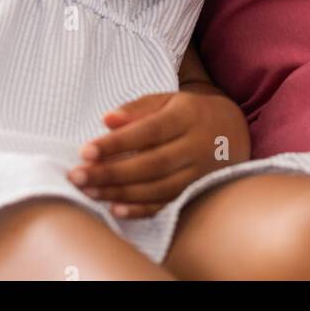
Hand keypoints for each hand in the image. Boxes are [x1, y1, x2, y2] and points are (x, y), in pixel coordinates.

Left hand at [67, 87, 250, 218]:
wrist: (232, 132)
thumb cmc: (189, 113)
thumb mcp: (167, 100)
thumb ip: (137, 109)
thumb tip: (106, 120)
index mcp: (187, 117)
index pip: (148, 131)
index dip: (117, 143)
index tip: (85, 150)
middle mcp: (195, 147)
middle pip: (150, 164)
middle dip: (110, 172)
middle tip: (77, 176)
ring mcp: (198, 174)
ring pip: (156, 188)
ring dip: (118, 192)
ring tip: (87, 191)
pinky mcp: (195, 193)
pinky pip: (166, 205)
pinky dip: (140, 209)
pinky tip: (115, 208)